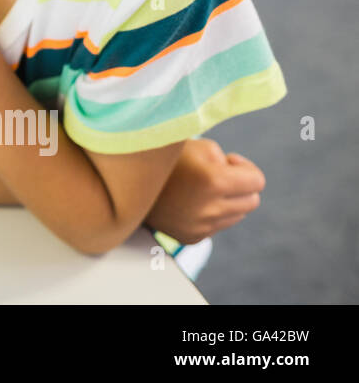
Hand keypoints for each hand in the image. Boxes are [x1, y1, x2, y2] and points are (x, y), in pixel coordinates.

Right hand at [146, 137, 265, 242]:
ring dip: (226, 201)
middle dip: (240, 186)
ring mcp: (200, 227)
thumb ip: (225, 160)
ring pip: (236, 215)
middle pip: (252, 202)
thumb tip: (240, 178)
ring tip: (199, 188)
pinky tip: (188, 201)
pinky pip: (216, 226)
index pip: (257, 182)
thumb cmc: (164, 157)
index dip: (244, 168)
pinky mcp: (191, 238)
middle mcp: (209, 209)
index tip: (227, 161)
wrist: (125, 180)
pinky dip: (210, 214)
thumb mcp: (197, 144)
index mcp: (213, 181)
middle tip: (216, 174)